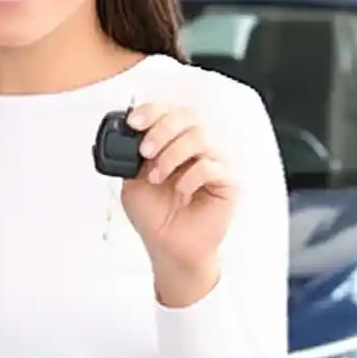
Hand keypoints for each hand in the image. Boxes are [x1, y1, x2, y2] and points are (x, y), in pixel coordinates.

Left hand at [119, 102, 236, 283]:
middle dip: (161, 130)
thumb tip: (128, 135)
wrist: (168, 247)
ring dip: (171, 155)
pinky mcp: (228, 182)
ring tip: (157, 177)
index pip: (170, 112)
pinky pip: (212, 167)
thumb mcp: (132, 180)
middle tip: (146, 151)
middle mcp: (196, 148)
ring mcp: (214, 163)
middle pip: (188, 116)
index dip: (153, 111)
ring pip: (199, 137)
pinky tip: (181, 192)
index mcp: (174, 143)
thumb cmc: (155, 215)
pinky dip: (190, 177)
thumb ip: (132, 156)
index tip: (134, 122)